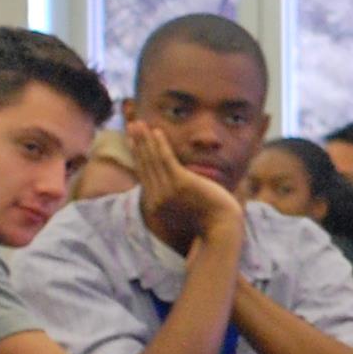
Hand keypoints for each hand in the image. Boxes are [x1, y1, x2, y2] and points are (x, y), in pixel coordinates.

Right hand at [131, 122, 243, 254]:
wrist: (221, 230)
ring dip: (145, 139)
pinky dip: (160, 145)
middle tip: (131, 125)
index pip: (144, 174)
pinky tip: (157, 132)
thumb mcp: (185, 210)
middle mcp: (157, 198)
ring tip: (139, 124)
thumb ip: (177, 198)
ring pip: (152, 160)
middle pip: (144, 164)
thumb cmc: (209, 222)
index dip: (138, 155)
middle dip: (137, 143)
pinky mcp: (180, 183)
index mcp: (156, 204)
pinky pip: (166, 159)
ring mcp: (167, 190)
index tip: (132, 141)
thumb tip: (179, 185)